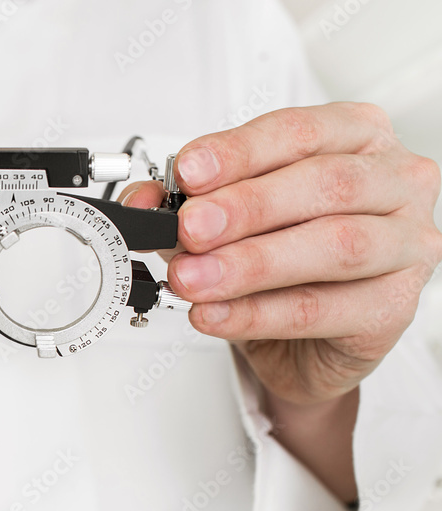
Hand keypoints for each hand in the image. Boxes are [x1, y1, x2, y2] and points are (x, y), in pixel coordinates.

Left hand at [122, 104, 441, 405]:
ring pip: (334, 246)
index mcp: (355, 138)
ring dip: (251, 263)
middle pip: (325, 184)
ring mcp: (405, 245)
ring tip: (193, 278)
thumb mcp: (228, 218)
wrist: (305, 340)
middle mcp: (392, 183)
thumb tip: (143, 201)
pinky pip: (322, 309)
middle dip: (247, 207)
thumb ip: (185, 202)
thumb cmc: (282, 258)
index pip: (298, 131)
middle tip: (191, 228)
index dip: (239, 152)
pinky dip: (257, 313)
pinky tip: (215, 314)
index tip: (188, 172)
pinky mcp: (393, 308)